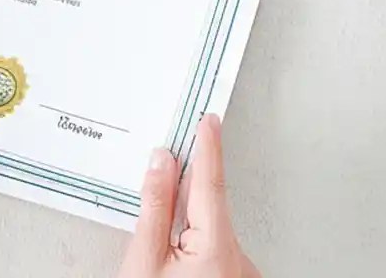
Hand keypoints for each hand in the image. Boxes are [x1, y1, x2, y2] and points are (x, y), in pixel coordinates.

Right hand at [118, 114, 259, 277]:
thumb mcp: (144, 260)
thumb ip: (154, 209)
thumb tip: (161, 165)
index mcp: (217, 250)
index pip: (210, 184)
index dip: (208, 149)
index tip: (209, 122)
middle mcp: (238, 260)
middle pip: (208, 208)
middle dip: (183, 193)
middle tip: (160, 174)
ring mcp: (240, 272)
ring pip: (211, 229)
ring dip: (186, 225)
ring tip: (161, 251)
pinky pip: (215, 248)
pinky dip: (195, 242)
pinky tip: (176, 258)